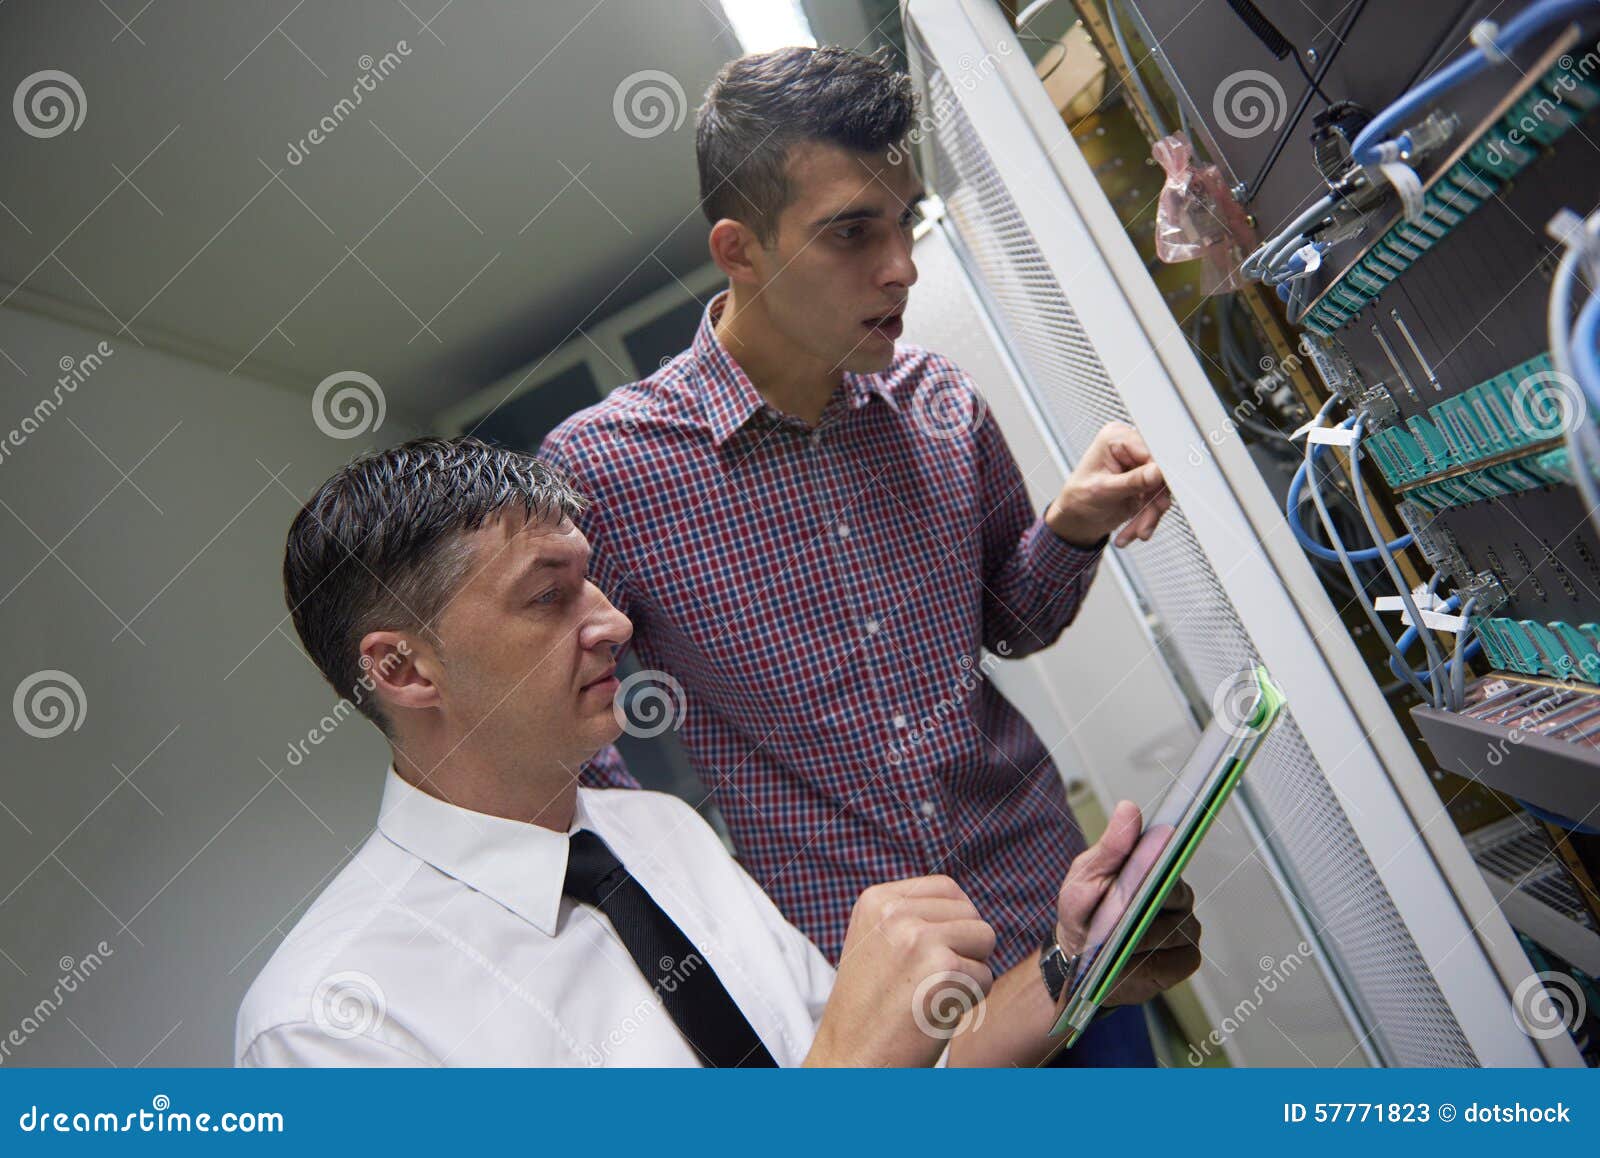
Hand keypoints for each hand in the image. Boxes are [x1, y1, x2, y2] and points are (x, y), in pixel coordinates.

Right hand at [805, 875, 996, 1066]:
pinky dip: (970, 1000)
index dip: (954, 922)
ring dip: (970, 971)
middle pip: (970, 912)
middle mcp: (895, 911)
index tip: (931, 955)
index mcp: (877, 899)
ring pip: (984, 938)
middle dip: (965, 947)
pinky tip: (935, 1012)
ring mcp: (918, 938)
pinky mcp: (943, 969)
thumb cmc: (870, 1008)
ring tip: (933, 993)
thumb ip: (912, 915)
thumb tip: (966, 905)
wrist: (852, 1059)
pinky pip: (985, 977)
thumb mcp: (876, 942)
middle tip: (931, 980)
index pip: (947, 888)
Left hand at [1045, 422, 1170, 548]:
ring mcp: (1138, 465)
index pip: (1148, 451)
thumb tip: (1157, 472)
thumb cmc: (1078, 499)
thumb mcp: (1103, 490)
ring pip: (1161, 488)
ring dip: (1151, 514)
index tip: (1160, 492)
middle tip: (1144, 524)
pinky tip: (1137, 530)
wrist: (1076, 519)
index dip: (1157, 474)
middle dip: (1152, 502)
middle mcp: (1129, 448)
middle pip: (1158, 471)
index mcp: (1115, 438)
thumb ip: (1132, 481)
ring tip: (1138, 531)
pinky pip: (1158, 498)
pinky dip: (1149, 516)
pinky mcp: (1145, 482)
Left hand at [1053, 800, 1201, 1007]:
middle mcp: (1178, 894)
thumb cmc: (1084, 911)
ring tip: (1111, 943)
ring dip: (1139, 939)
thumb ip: (1110, 847)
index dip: (1163, 856)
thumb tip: (1128, 808)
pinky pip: (1178, 959)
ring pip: (1173, 930)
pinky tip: (1129, 962)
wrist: (1080, 959)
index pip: (1170, 854)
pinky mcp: (1187, 957)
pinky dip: (1151, 963)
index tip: (1151, 861)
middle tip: (1111, 917)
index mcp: (1156, 866)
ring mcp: (1186, 925)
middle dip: (1139, 906)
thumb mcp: (1085, 876)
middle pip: (1172, 895)